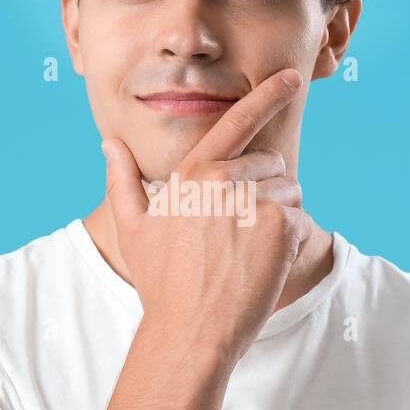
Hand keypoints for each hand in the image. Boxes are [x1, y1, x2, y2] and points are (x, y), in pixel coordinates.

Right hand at [101, 68, 313, 365]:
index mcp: (191, 173)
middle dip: (265, 192)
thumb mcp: (133, 229)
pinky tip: (262, 264)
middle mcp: (222, 179)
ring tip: (247, 252)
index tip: (292, 78)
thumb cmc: (161, 284)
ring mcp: (252, 200)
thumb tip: (109, 144)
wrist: (190, 332)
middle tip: (240, 234)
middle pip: (271, 165)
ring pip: (290, 193)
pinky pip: (300, 219)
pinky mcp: (279, 225)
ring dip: (278, 217)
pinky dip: (288, 240)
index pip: (236, 121)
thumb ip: (123, 181)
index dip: (268, 95)